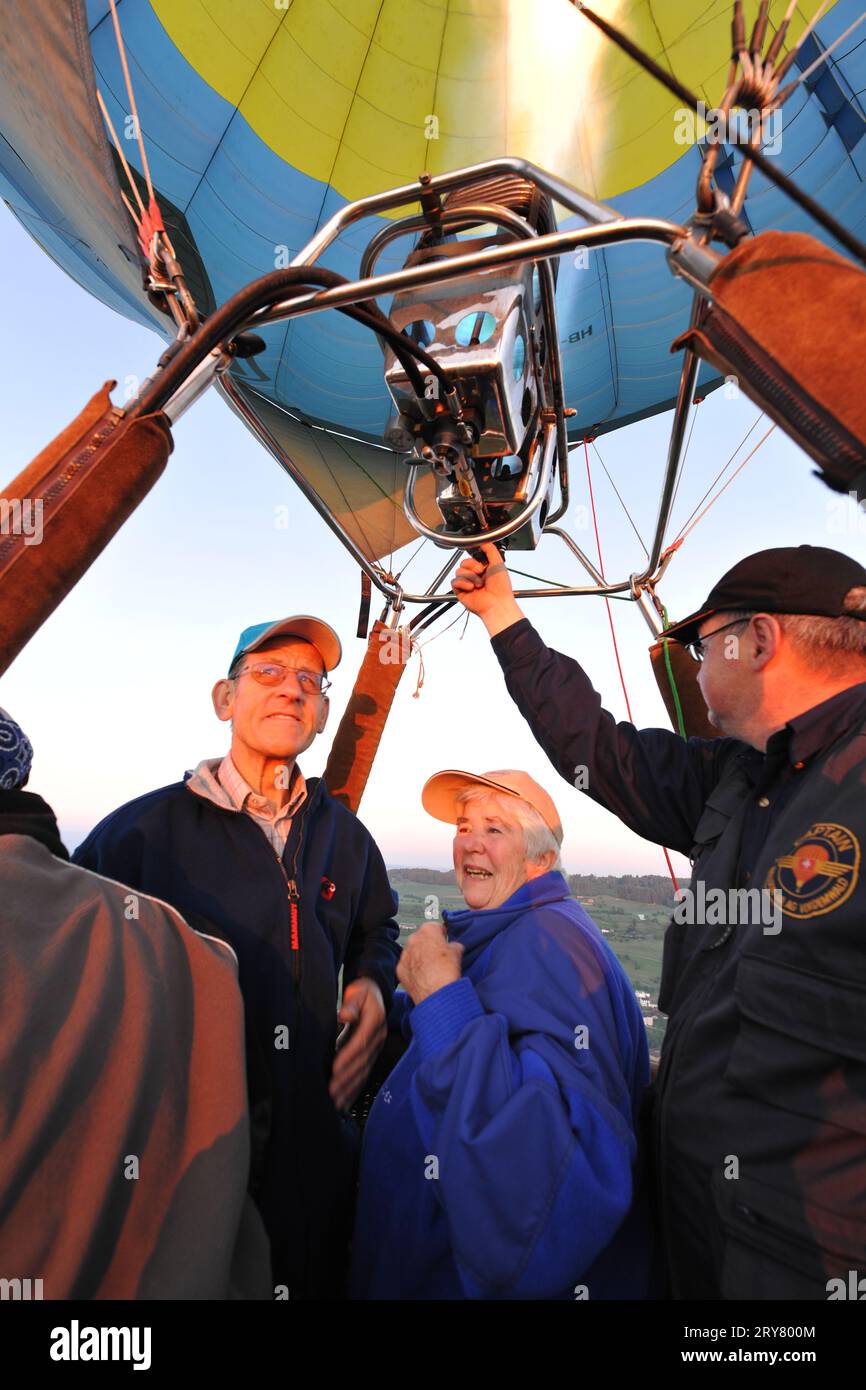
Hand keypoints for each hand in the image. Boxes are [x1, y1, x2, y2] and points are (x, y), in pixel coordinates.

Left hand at [329, 977, 385, 1111]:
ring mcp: (376, 1049)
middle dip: (346, 1079)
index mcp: (375, 1021)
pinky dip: (354, 1089)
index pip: (360, 1042)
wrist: (376, 994)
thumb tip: (346, 1015)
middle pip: (362, 1062)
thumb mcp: (358, 991)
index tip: (334, 1069)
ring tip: (336, 1103)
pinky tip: (345, 1103)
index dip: (347, 1057)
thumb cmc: (362, 992)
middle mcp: (378, 1038)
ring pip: (363, 1072)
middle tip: (331, 1093)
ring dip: (349, 1089)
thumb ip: (352, 1002)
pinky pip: (364, 1075)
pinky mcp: (371, 1056)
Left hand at [397, 921, 463, 1005]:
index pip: (435, 926)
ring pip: (413, 951)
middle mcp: (413, 939)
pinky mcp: (400, 969)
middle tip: (439, 955)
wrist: (436, 993)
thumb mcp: (457, 953)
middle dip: (429, 945)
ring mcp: (404, 954)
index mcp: (428, 930)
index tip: (445, 939)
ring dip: (420, 956)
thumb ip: (454, 945)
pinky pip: (408, 965)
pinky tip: (424, 976)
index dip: (442, 934)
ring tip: (432, 967)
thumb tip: (454, 946)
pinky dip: (413, 969)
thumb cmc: (446, 972)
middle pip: (422, 938)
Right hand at [451, 543, 523, 635]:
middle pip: (464, 562)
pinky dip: (463, 583)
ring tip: (479, 585)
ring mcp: (467, 583)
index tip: (478, 557)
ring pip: (459, 571)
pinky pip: (454, 581)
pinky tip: (471, 588)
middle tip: (481, 572)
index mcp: (483, 568)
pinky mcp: (460, 591)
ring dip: (470, 576)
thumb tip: (483, 540)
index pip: (472, 556)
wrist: (496, 603)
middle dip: (472, 566)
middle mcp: (475, 575)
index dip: (475, 557)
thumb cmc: (501, 587)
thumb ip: (490, 549)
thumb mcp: (498, 562)